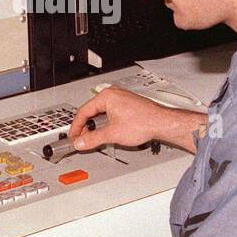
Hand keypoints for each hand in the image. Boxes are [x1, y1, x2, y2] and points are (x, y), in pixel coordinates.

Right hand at [68, 87, 206, 153]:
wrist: (162, 123)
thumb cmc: (144, 122)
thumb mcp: (113, 133)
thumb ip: (93, 139)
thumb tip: (81, 142)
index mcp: (107, 96)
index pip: (83, 111)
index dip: (76, 127)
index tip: (74, 136)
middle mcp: (113, 94)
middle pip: (91, 111)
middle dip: (86, 127)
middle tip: (82, 139)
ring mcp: (121, 98)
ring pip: (101, 113)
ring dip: (96, 126)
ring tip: (94, 138)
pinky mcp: (127, 104)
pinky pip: (110, 113)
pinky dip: (105, 123)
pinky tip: (107, 132)